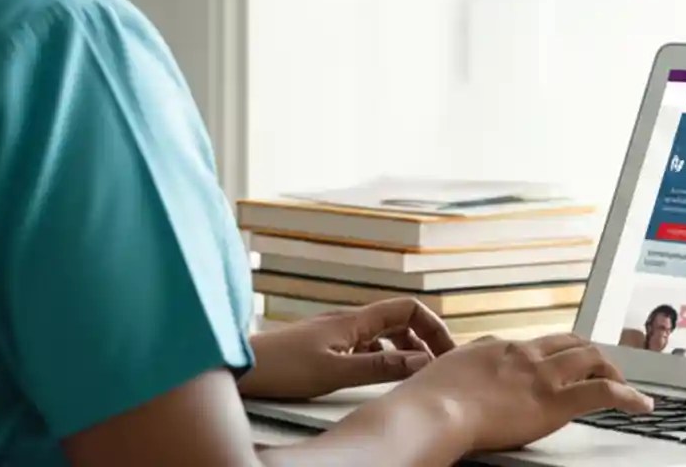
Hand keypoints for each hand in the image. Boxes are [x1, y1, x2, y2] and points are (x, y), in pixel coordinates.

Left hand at [238, 298, 456, 399]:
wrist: (240, 366)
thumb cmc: (282, 368)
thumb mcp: (336, 372)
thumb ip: (381, 367)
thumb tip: (423, 362)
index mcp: (355, 320)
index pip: (408, 308)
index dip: (433, 327)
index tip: (445, 354)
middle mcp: (348, 321)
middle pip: (399, 320)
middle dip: (423, 340)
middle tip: (436, 368)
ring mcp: (336, 332)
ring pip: (383, 335)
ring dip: (403, 350)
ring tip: (414, 375)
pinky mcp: (325, 346)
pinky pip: (365, 346)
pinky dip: (381, 358)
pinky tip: (379, 377)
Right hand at [370, 333, 653, 453]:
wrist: (431, 410)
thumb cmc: (429, 398)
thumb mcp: (447, 370)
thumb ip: (466, 365)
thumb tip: (467, 363)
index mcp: (500, 348)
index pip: (541, 343)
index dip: (561, 352)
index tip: (568, 362)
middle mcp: (525, 354)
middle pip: (572, 343)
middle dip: (592, 356)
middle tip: (604, 373)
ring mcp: (541, 375)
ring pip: (592, 359)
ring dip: (613, 372)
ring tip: (626, 389)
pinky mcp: (554, 402)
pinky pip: (603, 392)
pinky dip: (628, 397)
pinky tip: (641, 406)